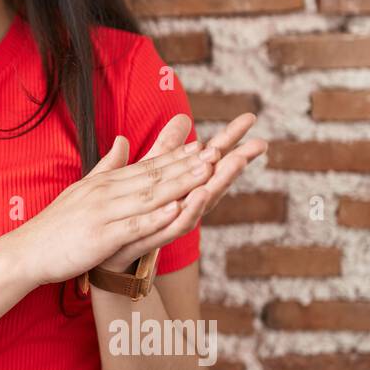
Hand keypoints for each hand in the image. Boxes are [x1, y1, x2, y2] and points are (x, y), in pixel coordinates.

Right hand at [1, 127, 213, 289]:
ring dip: (179, 184)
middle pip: (152, 176)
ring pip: (148, 197)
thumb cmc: (55, 225)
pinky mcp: (100, 238)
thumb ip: (106, 166)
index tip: (202, 145)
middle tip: (216, 152)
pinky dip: (156, 216)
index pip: (145, 166)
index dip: (176, 156)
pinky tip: (177, 208)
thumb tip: (123, 140)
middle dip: (186, 165)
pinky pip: (133, 226)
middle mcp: (105, 193)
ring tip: (206, 173)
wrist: (27, 252)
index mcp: (103, 183)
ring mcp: (103, 214)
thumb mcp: (82, 189)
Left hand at [96, 112, 268, 272]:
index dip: (229, 137)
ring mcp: (172, 221)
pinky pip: (174, 226)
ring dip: (219, 183)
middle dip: (237, 161)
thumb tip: (183, 117)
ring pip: (201, 201)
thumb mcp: (148, 172)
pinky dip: (187, 213)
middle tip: (259, 143)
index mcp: (182, 184)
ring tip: (235, 163)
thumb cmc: (133, 211)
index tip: (250, 117)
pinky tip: (196, 197)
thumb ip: (167, 147)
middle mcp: (184, 202)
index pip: (209, 157)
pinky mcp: (154, 238)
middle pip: (215, 178)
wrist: (109, 252)